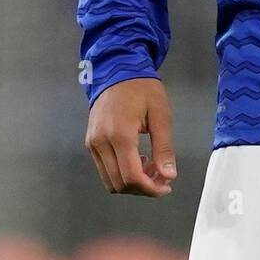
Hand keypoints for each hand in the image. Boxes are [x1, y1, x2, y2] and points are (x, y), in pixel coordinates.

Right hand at [85, 77, 176, 195]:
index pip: (131, 176)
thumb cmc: (143, 89)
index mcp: (119, 135)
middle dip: (142, 188)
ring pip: (109, 180)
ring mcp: (92, 143)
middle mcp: (100, 143)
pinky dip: (121, 173)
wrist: (117, 70)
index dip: (150, 188)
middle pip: (119, 183)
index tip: (166, 187)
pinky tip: (137, 160)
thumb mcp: (161, 115)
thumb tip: (168, 176)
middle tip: (162, 178)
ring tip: (151, 168)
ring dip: (131, 182)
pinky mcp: (90, 142)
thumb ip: (164, 148)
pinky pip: (104, 169)